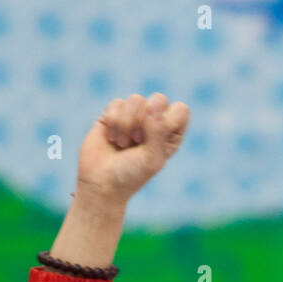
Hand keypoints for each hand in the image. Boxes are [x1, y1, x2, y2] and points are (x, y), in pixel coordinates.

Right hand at [75, 93, 189, 201]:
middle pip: (159, 99)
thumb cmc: (132, 175)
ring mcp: (134, 116)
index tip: (157, 141)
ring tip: (123, 144)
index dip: (168, 121)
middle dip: (146, 120)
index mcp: (171, 134)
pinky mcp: (113, 113)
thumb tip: (153, 105)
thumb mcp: (152, 158)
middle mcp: (155, 122)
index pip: (181, 110)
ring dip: (127, 124)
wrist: (101, 182)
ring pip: (136, 100)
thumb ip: (158, 131)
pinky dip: (113, 123)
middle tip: (138, 141)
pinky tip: (111, 138)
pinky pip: (117, 104)